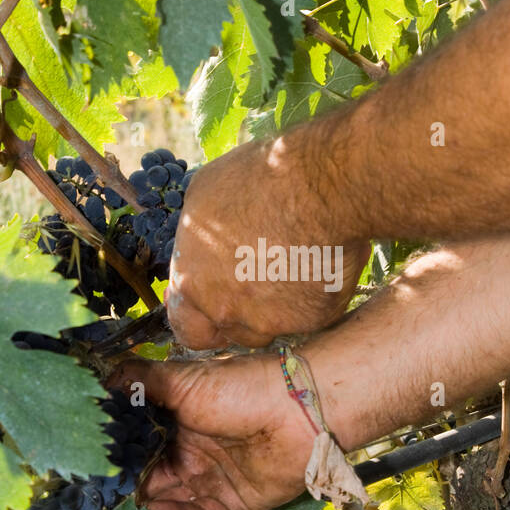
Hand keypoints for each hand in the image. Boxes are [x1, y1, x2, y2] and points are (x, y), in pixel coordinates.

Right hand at [106, 352, 316, 509]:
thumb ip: (139, 380)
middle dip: (128, 490)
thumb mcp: (182, 380)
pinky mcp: (236, 507)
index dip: (117, 459)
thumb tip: (97, 378)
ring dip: (149, 508)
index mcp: (178, 425)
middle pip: (151, 481)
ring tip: (125, 509)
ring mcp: (213, 483)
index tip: (89, 467)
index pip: (139, 449)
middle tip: (99, 497)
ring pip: (171, 505)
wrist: (300, 409)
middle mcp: (192, 456)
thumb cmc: (240, 388)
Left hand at [167, 137, 369, 348]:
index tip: (213, 301)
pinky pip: (309, 316)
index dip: (201, 317)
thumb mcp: (203, 198)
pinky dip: (311, 297)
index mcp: (195, 285)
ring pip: (272, 328)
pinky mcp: (314, 319)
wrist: (322, 184)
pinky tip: (318, 262)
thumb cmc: (259, 179)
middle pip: (232, 330)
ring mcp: (273, 321)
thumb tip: (200, 252)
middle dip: (242, 313)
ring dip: (277, 308)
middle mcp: (229, 312)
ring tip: (291, 264)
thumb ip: (197, 243)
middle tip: (259, 280)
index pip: (188, 328)